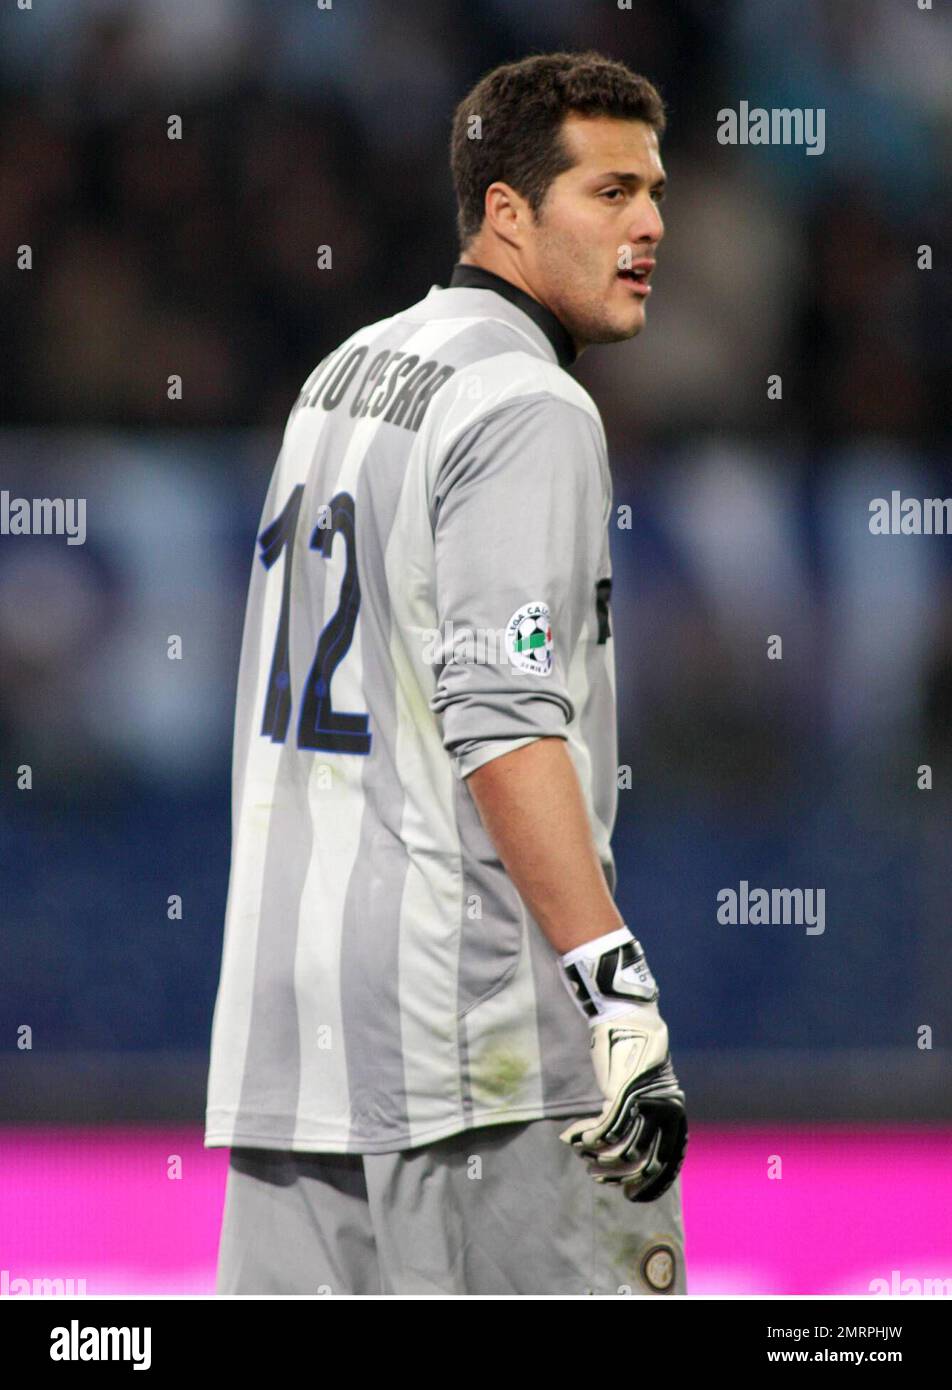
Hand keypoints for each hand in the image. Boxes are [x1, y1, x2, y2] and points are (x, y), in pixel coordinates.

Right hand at [559, 1001, 687, 1201]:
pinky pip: (602, 1131)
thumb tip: (628, 1156)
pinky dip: (584, 1138)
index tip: (628, 1194)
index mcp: (675, 1115)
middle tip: (595, 1174)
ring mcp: (643, 1105)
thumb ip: (644, 1118)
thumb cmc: (635, 1055)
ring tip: (582, 1152)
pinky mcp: (621, 1095)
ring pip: (618, 1151)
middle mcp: (664, 1113)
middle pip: (640, 1163)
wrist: (627, 1019)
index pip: (667, 1164)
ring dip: (595, 1157)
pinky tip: (572, 1137)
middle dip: (615, 1175)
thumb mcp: (646, 1090)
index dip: (647, 1185)